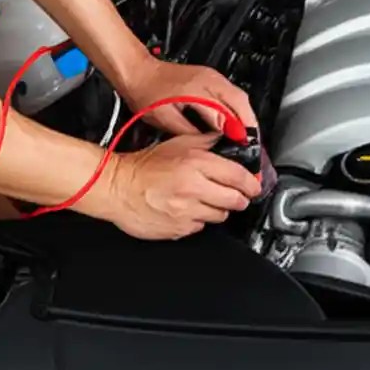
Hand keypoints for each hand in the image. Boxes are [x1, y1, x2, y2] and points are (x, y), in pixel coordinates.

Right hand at [104, 133, 261, 239]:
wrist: (116, 188)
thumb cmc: (143, 166)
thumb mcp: (177, 143)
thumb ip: (206, 142)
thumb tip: (229, 140)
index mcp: (196, 164)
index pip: (238, 176)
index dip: (251, 183)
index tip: (253, 185)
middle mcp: (193, 188)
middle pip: (235, 200)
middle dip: (239, 198)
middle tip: (235, 195)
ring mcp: (186, 211)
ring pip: (220, 216)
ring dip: (218, 209)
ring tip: (204, 200)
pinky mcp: (178, 229)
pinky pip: (200, 227)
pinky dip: (198, 220)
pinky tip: (187, 209)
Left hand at [119, 55, 257, 135]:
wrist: (139, 72)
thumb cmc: (147, 93)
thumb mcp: (166, 119)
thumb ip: (191, 132)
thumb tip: (211, 143)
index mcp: (201, 90)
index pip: (228, 115)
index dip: (237, 135)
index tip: (244, 149)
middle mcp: (211, 81)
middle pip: (242, 104)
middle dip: (250, 127)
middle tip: (252, 146)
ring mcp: (213, 78)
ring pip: (240, 98)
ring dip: (246, 118)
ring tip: (248, 138)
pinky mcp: (211, 79)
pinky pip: (233, 95)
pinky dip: (238, 110)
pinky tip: (236, 123)